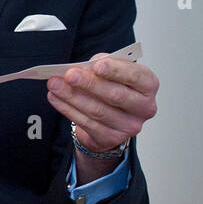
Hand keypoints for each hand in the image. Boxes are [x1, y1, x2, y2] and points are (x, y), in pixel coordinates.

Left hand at [47, 53, 158, 175]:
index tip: (97, 66)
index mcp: (148, 85)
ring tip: (54, 84)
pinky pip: (87, 123)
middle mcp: (144, 107)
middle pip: (115, 95)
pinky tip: (55, 98)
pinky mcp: (112, 138)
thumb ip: (101, 65)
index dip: (116, 71)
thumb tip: (81, 67)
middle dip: (89, 84)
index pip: (135, 77)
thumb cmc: (112, 86)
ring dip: (72, 96)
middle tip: (69, 75)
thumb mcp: (112, 71)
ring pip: (97, 110)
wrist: (110, 118)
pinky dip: (68, 109)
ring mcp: (130, 125)